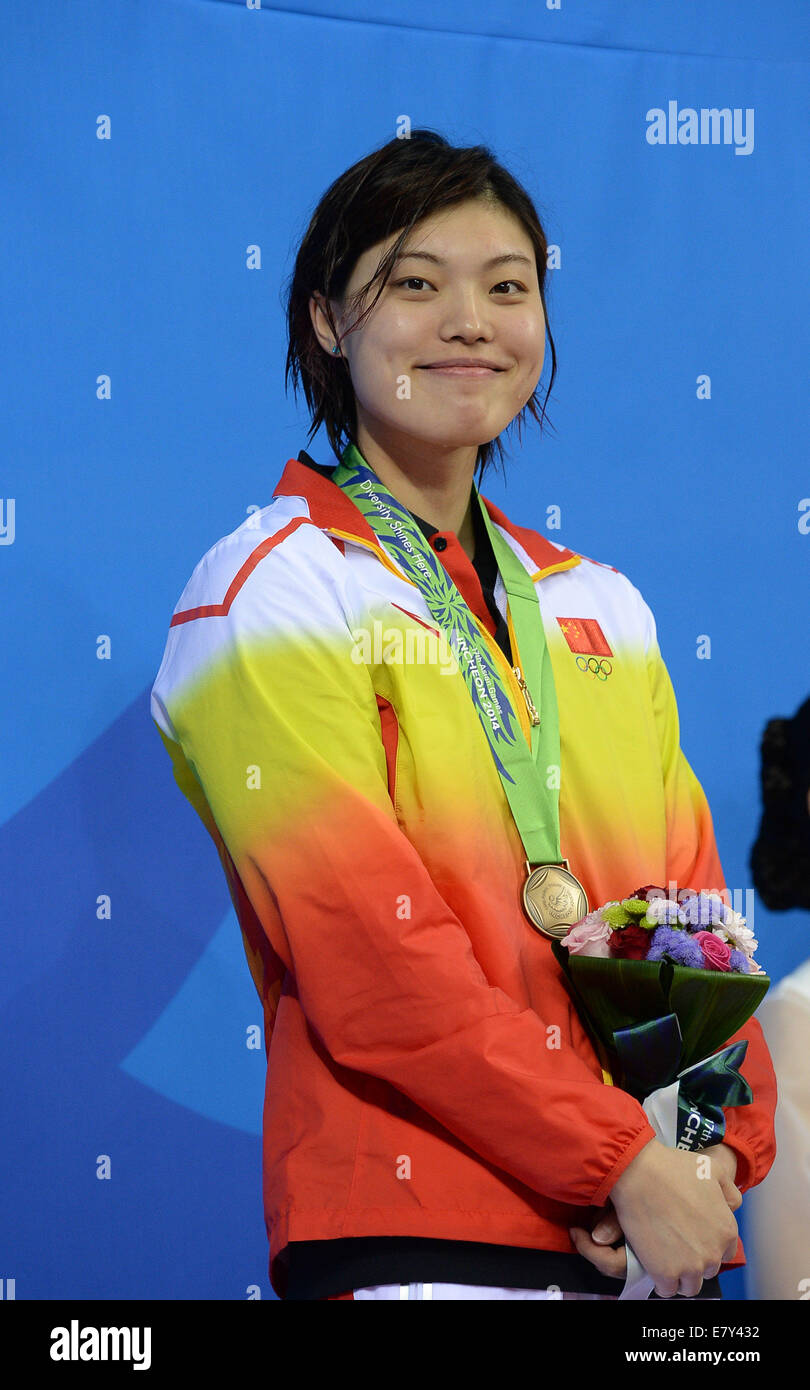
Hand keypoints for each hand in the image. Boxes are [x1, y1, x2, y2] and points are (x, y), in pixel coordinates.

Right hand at [570, 1139, 741, 1297]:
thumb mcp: (712, 1169)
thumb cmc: (672, 1168)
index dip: (707, 1244)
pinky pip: (667, 1290)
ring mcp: (690, 1266)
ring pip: (689, 1286)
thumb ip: (730, 1193)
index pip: (724, 1253)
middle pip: (707, 1269)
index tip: (691, 1237)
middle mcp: (713, 1253)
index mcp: (727, 1231)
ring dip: (679, 1275)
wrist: (638, 1172)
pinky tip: (654, 1263)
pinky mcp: (665, 1273)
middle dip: (693, 1259)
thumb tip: (731, 1208)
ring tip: (665, 1257)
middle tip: (675, 1243)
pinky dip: (661, 1281)